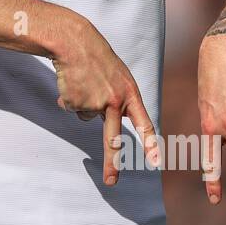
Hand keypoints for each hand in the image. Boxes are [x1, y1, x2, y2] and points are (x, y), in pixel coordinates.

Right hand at [51, 18, 159, 184]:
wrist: (73, 41)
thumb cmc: (96, 57)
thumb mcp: (116, 77)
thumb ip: (115, 99)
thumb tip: (90, 118)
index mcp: (130, 94)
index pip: (143, 123)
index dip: (149, 143)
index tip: (156, 161)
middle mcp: (114, 102)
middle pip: (112, 138)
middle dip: (111, 162)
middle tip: (111, 182)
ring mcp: (94, 103)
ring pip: (85, 115)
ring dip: (80, 102)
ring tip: (81, 80)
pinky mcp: (76, 102)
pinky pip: (71, 107)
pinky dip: (69, 97)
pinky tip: (71, 81)